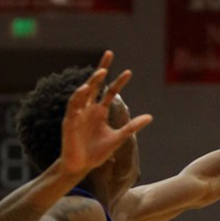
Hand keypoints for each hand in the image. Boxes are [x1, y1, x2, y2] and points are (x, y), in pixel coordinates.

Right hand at [60, 51, 152, 175]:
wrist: (81, 166)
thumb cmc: (97, 152)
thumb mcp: (118, 138)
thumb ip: (132, 127)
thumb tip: (150, 117)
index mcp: (100, 111)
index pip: (110, 91)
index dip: (118, 81)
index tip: (128, 72)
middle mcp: (89, 109)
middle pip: (95, 84)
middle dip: (101, 69)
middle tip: (109, 54)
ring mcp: (78, 114)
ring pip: (84, 92)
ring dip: (92, 81)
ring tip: (102, 71)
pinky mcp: (69, 121)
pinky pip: (73, 106)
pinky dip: (78, 97)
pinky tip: (85, 89)